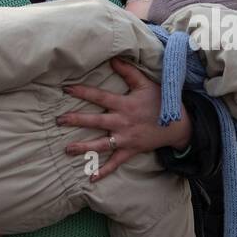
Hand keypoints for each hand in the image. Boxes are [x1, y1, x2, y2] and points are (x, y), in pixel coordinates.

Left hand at [57, 58, 191, 181]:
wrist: (178, 124)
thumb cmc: (160, 101)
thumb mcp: (146, 84)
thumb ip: (129, 71)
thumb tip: (113, 58)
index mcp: (124, 105)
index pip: (100, 97)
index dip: (83, 92)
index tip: (66, 89)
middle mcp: (123, 122)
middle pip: (96, 121)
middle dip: (76, 120)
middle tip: (59, 120)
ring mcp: (126, 138)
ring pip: (102, 144)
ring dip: (84, 148)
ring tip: (67, 149)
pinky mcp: (131, 150)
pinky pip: (116, 162)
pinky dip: (104, 171)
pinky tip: (91, 177)